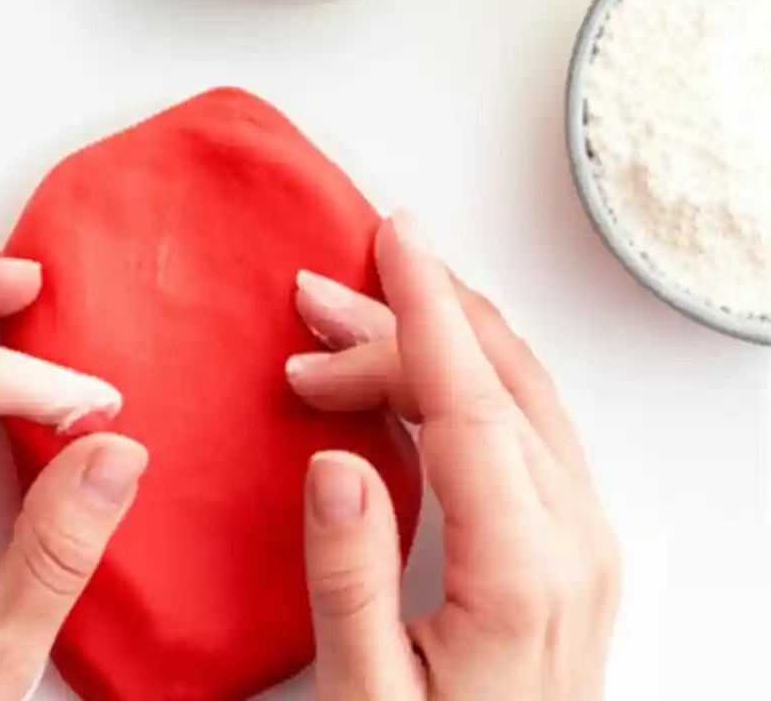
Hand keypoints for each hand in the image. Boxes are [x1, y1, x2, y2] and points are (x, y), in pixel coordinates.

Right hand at [286, 216, 619, 699]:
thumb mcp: (370, 694)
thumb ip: (350, 580)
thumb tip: (334, 463)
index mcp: (522, 570)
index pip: (469, 403)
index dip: (424, 312)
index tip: (393, 242)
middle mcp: (572, 539)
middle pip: (490, 384)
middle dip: (403, 321)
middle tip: (315, 300)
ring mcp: (582, 537)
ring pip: (517, 394)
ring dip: (438, 339)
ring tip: (351, 321)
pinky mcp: (571, 542)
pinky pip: (528, 424)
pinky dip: (472, 375)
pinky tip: (426, 366)